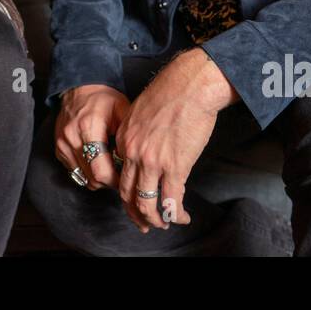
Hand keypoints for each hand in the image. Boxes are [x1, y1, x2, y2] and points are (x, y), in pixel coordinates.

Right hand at [54, 84, 129, 190]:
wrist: (79, 89)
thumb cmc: (104, 99)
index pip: (101, 171)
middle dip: (108, 182)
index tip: (126, 178)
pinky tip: (96, 160)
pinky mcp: (58, 149)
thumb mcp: (123, 112)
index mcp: (89, 127)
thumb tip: (133, 166)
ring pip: (83, 178)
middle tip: (120, 174)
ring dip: (97, 178)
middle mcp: (72, 138)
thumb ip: (127, 139)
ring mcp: (63, 144)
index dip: (116, 181)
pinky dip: (87, 171)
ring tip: (109, 166)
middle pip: (92, 179)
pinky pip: (74, 171)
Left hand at [114, 49, 236, 232]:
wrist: (190, 85)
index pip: (120, 173)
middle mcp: (133, 153)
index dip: (127, 191)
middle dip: (135, 212)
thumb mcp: (141, 111)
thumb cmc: (171, 92)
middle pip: (127, 193)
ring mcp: (153, 162)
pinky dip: (174, 213)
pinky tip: (181, 217)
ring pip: (146, 202)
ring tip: (163, 224)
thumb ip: (138, 132)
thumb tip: (146, 145)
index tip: (134, 198)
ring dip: (154, 218)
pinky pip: (170, 199)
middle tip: (143, 222)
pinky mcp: (175, 166)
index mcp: (124, 139)